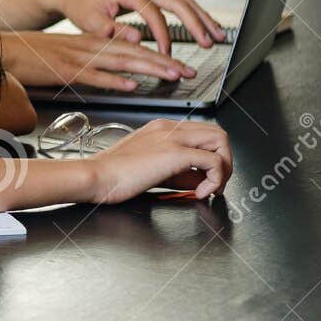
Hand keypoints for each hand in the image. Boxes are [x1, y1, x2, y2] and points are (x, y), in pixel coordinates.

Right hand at [1, 30, 196, 89]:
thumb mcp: (69, 51)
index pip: (133, 47)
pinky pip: (94, 76)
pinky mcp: (65, 72)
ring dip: (149, 69)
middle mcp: (90, 47)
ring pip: (121, 62)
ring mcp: (78, 59)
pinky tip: (131, 86)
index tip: (181, 65)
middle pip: (134, 53)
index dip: (159, 56)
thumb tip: (121, 69)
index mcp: (92, 43)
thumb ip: (95, 59)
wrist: (6, 50)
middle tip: (189, 71)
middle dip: (165, 62)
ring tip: (172, 76)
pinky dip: (114, 81)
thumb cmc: (34, 55)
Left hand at [41, 0, 225, 55]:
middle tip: (211, 42)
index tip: (169, 56)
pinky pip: (177, 2)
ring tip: (219, 36)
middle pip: (179, 2)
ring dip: (202, 18)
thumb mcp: (90, 21)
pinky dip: (193, 15)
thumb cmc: (80, 6)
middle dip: (197, 23)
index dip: (163, 37)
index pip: (154, 15)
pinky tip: (205, 27)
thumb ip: (112, 30)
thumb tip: (137, 39)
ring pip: (183, 0)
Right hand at [86, 118, 232, 202]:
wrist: (96, 176)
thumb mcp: (149, 167)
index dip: (211, 155)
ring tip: (212, 186)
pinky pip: (214, 161)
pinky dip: (216, 179)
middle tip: (216, 182)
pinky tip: (200, 192)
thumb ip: (177, 171)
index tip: (206, 177)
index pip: (202, 133)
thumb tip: (200, 181)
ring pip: (221, 141)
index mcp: (161, 128)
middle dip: (224, 160)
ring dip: (224, 167)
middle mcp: (169, 128)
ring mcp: (173, 138)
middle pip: (217, 133)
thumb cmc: (113, 175)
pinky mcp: (176, 153)